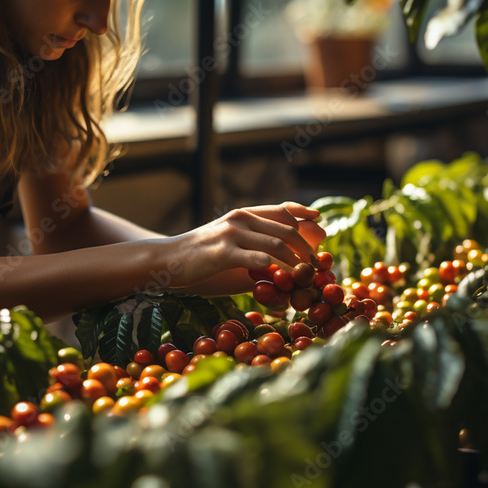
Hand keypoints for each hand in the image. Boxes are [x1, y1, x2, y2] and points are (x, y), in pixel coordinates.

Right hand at [161, 202, 324, 287]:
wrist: (167, 259)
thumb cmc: (200, 255)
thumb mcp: (229, 241)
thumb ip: (252, 243)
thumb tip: (279, 259)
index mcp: (243, 214)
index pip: (281, 208)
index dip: (303, 213)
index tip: (320, 219)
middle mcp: (241, 219)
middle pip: (286, 228)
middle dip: (306, 246)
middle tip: (314, 263)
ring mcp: (232, 234)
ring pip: (277, 243)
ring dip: (296, 260)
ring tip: (305, 274)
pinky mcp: (224, 253)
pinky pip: (258, 258)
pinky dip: (276, 269)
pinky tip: (284, 279)